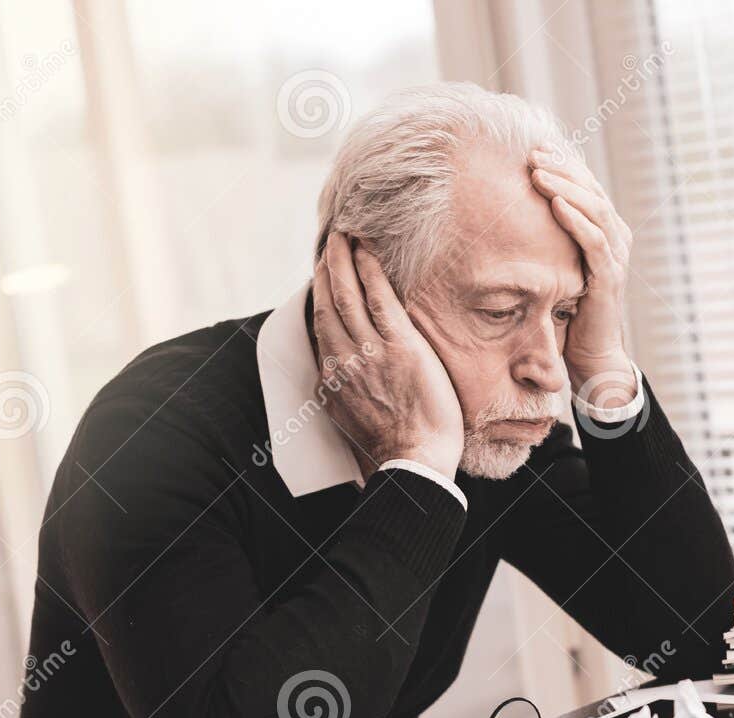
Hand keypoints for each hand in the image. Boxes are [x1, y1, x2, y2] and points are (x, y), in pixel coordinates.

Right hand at [312, 232, 463, 481]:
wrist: (412, 464)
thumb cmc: (391, 451)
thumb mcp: (350, 422)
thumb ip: (342, 393)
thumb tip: (334, 378)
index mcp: (331, 381)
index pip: (322, 329)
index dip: (321, 298)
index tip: (323, 280)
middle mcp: (344, 361)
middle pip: (328, 304)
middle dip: (327, 270)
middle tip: (330, 244)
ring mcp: (370, 352)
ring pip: (349, 295)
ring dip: (344, 262)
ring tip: (345, 237)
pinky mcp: (401, 347)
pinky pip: (380, 299)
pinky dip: (371, 272)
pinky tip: (367, 252)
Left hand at [529, 148, 636, 406]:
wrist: (591, 355)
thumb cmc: (568, 311)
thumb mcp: (556, 266)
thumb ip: (548, 240)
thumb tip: (512, 214)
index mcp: (605, 230)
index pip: (586, 186)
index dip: (563, 165)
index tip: (534, 148)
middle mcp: (616, 237)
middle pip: (591, 190)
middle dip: (562, 168)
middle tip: (533, 152)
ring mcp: (616, 256)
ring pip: (594, 209)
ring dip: (566, 187)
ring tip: (539, 171)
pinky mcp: (609, 278)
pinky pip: (595, 242)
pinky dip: (576, 220)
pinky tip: (556, 204)